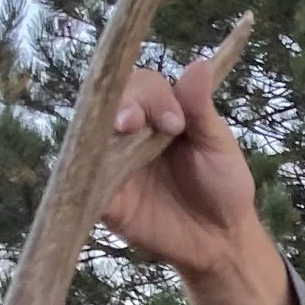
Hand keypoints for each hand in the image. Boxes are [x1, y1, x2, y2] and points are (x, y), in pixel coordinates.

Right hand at [100, 58, 294, 304]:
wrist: (220, 240)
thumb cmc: (223, 186)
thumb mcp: (218, 146)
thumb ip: (201, 109)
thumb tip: (199, 63)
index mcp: (158, 111)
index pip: (141, 85)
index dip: (151, 96)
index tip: (174, 123)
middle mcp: (130, 131)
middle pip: (108, 102)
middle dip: (118, 107)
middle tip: (130, 123)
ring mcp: (113, 161)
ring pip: (89, 135)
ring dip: (95, 134)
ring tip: (113, 140)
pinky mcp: (104, 196)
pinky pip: (81, 181)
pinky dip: (81, 175)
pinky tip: (93, 174)